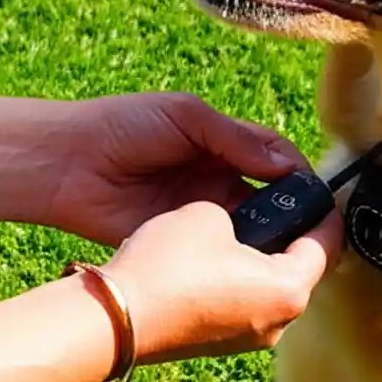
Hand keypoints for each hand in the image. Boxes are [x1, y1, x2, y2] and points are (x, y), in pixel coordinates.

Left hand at [48, 92, 305, 245]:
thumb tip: (286, 165)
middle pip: (272, 197)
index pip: (277, 159)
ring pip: (252, 227)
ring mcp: (203, 212)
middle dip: (294, 210)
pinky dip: (242, 257)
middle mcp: (220, 179)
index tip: (316, 192)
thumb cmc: (121, 127)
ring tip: (294, 248)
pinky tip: (259, 263)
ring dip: (273, 236)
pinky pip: (221, 250)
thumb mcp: (185, 117)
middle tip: (314, 227)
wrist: (65, 164)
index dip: (298, 174)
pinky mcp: (184, 240)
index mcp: (224, 144)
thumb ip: (236, 139)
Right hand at [101, 200, 341, 362]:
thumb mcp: (212, 211)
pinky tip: (222, 254)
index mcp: (290, 290)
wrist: (115, 317)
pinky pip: (248, 303)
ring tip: (249, 222)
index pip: (327, 243)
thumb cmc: (168, 262)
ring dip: (268, 257)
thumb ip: (247, 210)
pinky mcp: (223, 344)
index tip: (316, 189)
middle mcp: (280, 322)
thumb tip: (247, 217)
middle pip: (304, 269)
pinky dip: (244, 278)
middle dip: (295, 234)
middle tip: (284, 201)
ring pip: (274, 288)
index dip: (323, 210)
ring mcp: (251, 339)